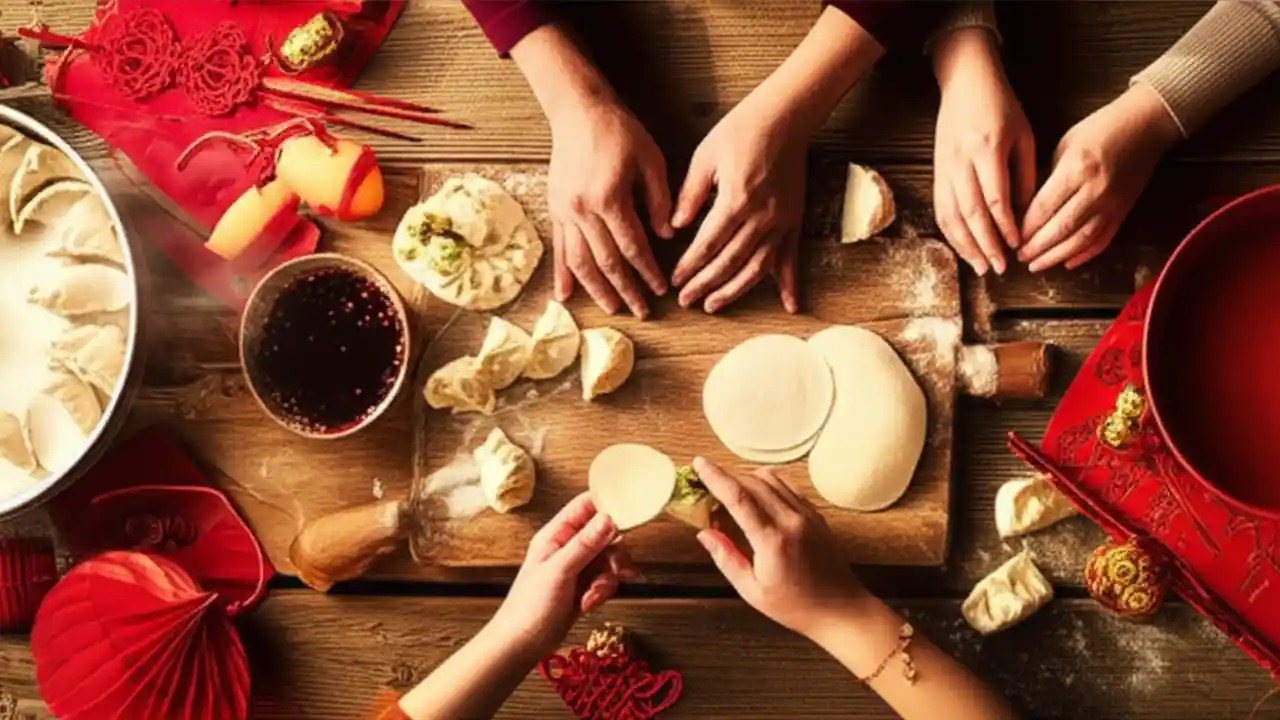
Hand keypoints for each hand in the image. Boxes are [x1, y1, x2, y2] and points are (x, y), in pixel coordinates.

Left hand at [489, 493, 636, 657]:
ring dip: (608, 578)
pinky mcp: (584, 587)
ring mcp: (577, 567)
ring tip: (592, 595)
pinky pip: (606, 580)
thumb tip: (608, 517)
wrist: (521, 645)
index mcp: (556, 534)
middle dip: (614, 554)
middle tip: (614, 569)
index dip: (608, 506)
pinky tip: (589, 604)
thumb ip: (585, 544)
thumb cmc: (530, 607)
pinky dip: (602, 592)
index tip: (628, 517)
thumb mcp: (559, 571)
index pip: (586, 505)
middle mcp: (568, 546)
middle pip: (606, 534)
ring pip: (609, 560)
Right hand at [548, 97, 672, 317]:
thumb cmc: (619, 131)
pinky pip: (559, 248)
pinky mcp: (555, 209)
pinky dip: (562, 274)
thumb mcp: (651, 160)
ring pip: (580, 261)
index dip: (647, 271)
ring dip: (596, 289)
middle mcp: (583, 210)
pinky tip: (564, 296)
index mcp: (609, 197)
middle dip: (625, 289)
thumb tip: (666, 235)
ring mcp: (565, 211)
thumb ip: (661, 200)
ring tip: (612, 308)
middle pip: (606, 261)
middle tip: (642, 311)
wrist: (578, 111)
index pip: (632, 246)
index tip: (661, 288)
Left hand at [670, 101, 803, 314]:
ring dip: (735, 290)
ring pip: (758, 268)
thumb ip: (690, 194)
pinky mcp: (794, 220)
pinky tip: (790, 305)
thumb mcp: (705, 156)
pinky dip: (790, 283)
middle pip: (729, 262)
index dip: (689, 266)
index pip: (707, 245)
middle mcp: (761, 217)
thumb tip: (674, 226)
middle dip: (705, 284)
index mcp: (735, 200)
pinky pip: (792, 257)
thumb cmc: (742, 130)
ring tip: (714, 304)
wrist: (786, 116)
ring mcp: (781, 221)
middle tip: (686, 300)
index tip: (675, 280)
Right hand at [692, 458, 864, 638]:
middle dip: (727, 476)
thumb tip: (704, 534)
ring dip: (747, 477)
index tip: (699, 464)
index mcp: (772, 541)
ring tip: (730, 489)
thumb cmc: (795, 607)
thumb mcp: (752, 591)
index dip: (716, 477)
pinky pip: (788, 486)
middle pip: (753, 482)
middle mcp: (791, 520)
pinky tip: (757, 494)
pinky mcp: (816, 514)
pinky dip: (768, 483)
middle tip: (707, 482)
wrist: (841, 609)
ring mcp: (807, 514)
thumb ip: (726, 558)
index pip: (738, 497)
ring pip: (772, 478)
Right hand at [932, 28, 1034, 274]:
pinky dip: (951, 233)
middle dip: (986, 245)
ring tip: (980, 266)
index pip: (995, 199)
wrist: (965, 83)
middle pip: (971, 214)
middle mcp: (961, 162)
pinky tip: (963, 247)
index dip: (1006, 227)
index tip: (1017, 245)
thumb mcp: (1024, 136)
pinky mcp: (936, 172)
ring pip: (951, 216)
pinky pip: (941, 209)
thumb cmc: (1001, 107)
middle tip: (1000, 267)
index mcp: (987, 150)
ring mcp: (944, 168)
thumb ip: (1026, 176)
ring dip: (965, 245)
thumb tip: (1027, 215)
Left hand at [1018, 84, 1180, 271]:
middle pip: (1061, 228)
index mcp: (1077, 169)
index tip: (1011, 238)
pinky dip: (1085, 254)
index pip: (1044, 207)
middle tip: (1019, 257)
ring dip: (1056, 256)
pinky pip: (1104, 239)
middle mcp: (1095, 190)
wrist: (1146, 124)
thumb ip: (1047, 176)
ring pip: (1081, 240)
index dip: (1026, 227)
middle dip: (1036, 247)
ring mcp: (1113, 204)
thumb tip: (1025, 205)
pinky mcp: (1124, 211)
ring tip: (1036, 265)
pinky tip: (1068, 263)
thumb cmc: (1100, 128)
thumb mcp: (1065, 144)